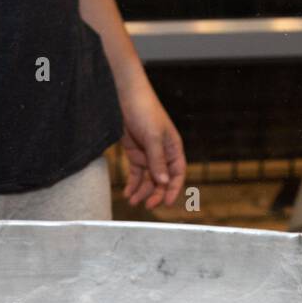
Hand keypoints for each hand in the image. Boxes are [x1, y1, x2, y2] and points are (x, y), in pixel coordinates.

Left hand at [119, 84, 185, 209]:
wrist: (124, 97)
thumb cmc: (144, 110)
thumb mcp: (153, 137)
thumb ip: (157, 160)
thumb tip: (163, 181)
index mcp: (173, 148)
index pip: (177, 173)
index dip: (173, 189)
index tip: (167, 203)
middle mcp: (162, 153)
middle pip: (161, 179)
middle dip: (155, 193)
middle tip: (147, 205)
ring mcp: (148, 154)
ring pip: (148, 179)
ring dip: (141, 191)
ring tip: (133, 201)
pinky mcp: (134, 153)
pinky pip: (136, 173)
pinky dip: (132, 184)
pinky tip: (128, 193)